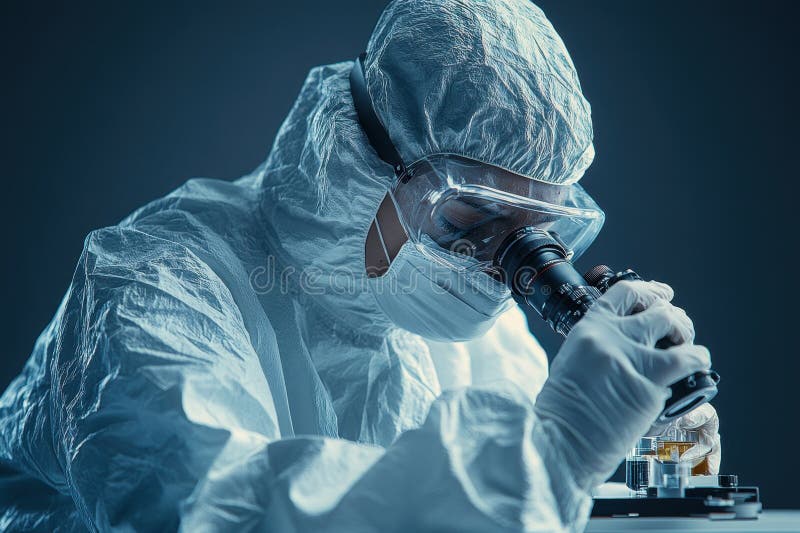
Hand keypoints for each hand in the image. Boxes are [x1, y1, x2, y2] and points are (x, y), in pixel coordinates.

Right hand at [534, 280, 711, 490]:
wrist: (561, 442)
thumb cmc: (562, 414)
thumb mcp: (572, 365)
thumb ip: (597, 350)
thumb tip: (626, 350)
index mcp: (587, 330)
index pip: (624, 293)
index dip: (649, 291)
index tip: (662, 295)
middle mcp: (610, 337)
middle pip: (655, 308)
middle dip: (674, 316)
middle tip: (679, 329)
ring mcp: (630, 358)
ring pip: (673, 325)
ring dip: (686, 333)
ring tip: (687, 347)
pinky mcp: (649, 384)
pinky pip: (687, 361)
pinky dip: (697, 361)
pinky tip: (697, 368)